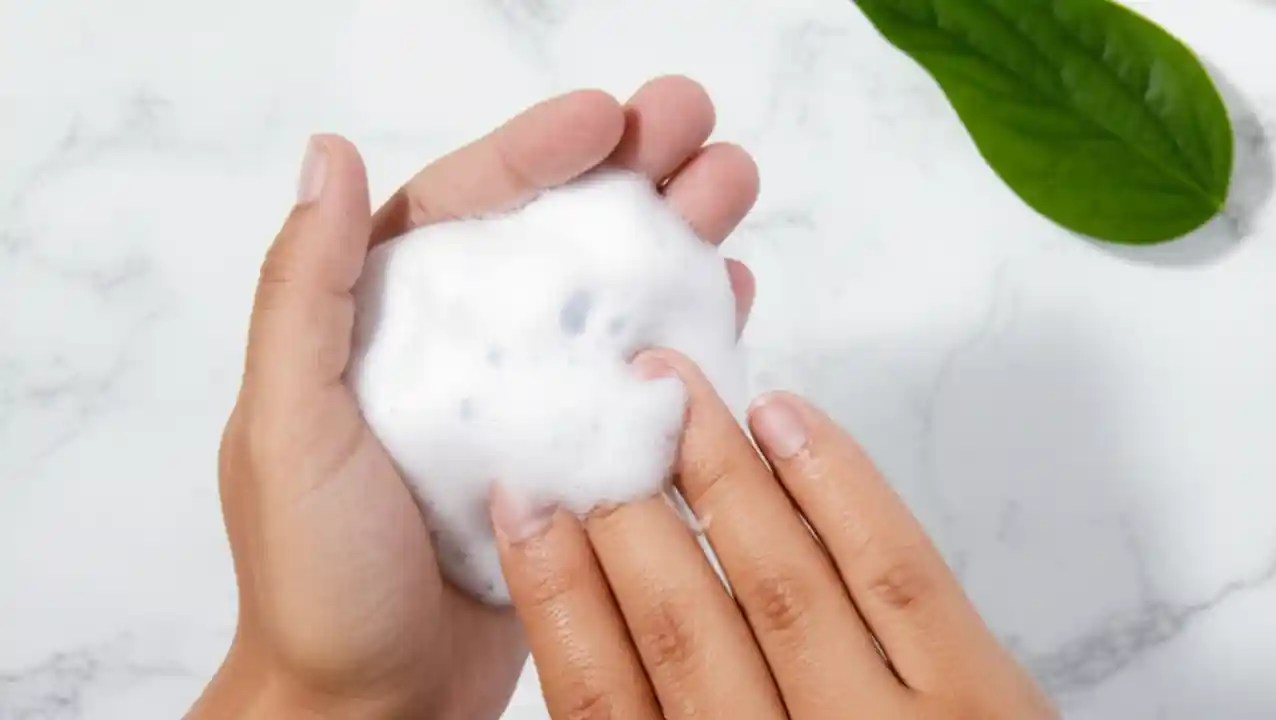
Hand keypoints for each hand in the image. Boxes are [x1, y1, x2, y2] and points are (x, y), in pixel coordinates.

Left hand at [189, 76, 760, 718]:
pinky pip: (640, 380)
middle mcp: (464, 350)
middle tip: (700, 125)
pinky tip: (727, 289)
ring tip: (731, 189)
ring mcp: (526, 403)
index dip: (538, 150)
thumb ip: (305, 293)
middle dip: (631, 170)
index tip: (611, 116)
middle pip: (556, 236)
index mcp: (387, 322)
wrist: (375, 705)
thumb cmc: (316, 580)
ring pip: (609, 296)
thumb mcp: (288, 427)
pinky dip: (686, 332)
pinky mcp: (575, 459)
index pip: (466, 206)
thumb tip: (328, 155)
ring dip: (672, 234)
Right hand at [493, 352, 1057, 718]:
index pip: (600, 698)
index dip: (554, 590)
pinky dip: (833, 485)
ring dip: (715, 472)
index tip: (524, 503)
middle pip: (679, 625)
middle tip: (597, 415)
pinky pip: (894, 568)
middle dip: (626, 506)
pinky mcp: (980, 701)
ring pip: (777, 581)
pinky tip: (786, 420)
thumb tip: (602, 620)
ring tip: (672, 390)